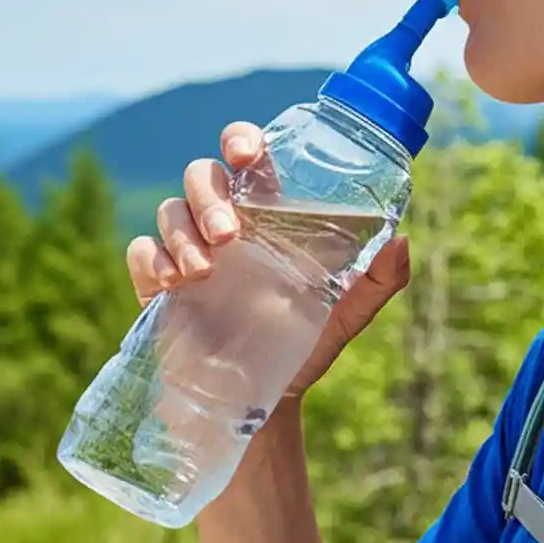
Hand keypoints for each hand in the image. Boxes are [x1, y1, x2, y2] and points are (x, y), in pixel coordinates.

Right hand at [124, 122, 410, 398]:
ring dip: (183, 232)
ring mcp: (187, 251)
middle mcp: (224, 223)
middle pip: (201, 175)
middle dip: (209, 195)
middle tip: (230, 235)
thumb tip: (403, 240)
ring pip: (170, 210)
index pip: (246, 156)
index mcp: (267, 215)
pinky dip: (151, 260)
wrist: (261, 402)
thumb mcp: (347, 314)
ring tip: (204, 271)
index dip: (241, 140)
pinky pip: (140, 251)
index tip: (248, 154)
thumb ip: (379, 279)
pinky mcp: (157, 285)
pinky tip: (171, 286)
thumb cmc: (304, 347)